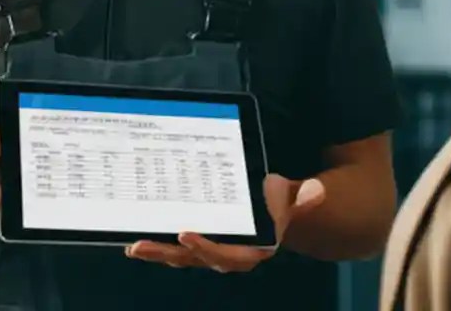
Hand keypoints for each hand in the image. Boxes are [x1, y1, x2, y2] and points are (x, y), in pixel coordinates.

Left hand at [126, 174, 325, 272]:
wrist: (272, 211)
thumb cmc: (277, 204)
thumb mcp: (290, 200)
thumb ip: (302, 198)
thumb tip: (317, 191)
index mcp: (251, 250)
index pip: (226, 255)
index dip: (205, 248)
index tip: (185, 234)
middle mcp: (227, 255)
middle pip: (194, 259)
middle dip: (167, 254)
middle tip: (142, 245)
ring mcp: (208, 251)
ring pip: (180, 257)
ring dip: (156, 253)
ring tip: (133, 246)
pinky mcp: (195, 243)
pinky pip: (174, 248)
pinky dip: (157, 244)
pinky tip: (134, 239)